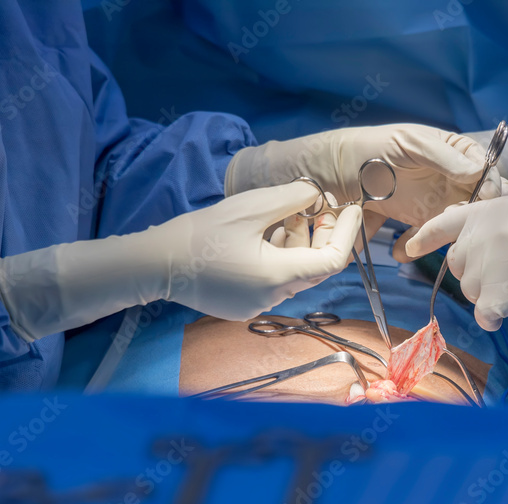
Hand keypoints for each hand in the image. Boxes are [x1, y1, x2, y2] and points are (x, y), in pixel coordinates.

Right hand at [159, 182, 362, 319]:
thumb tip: (317, 192)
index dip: (348, 232)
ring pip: (295, 272)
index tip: (353, 209)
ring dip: (300, 243)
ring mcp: (259, 305)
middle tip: (320, 204)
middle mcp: (274, 297)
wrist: (154, 264)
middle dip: (323, 234)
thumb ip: (290, 199)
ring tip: (292, 213)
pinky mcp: (244, 305)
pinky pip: (276, 280)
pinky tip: (270, 233)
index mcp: (280, 276)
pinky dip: (281, 256)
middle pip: (315, 266)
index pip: (334, 259)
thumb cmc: (199, 235)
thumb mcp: (249, 208)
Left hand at [225, 124, 507, 228]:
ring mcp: (428, 203)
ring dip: (444, 237)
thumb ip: (440, 156)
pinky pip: (423, 240)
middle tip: (457, 228)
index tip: (485, 202)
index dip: (491, 187)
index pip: (484, 171)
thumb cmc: (364, 148)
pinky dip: (416, 248)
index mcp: (450, 154)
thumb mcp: (405, 143)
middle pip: (473, 202)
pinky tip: (404, 251)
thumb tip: (477, 171)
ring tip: (428, 241)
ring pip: (451, 225)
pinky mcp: (407, 223)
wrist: (323, 174)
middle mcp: (444, 179)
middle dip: (469, 219)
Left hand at [406, 192, 507, 330]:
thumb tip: (486, 244)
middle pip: (459, 265)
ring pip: (472, 291)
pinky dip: (495, 319)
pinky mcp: (503, 296)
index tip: (408, 248)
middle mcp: (483, 235)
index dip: (425, 238)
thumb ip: (504, 225)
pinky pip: (485, 315)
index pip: (445, 223)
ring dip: (491, 295)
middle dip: (478, 274)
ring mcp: (490, 266)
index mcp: (492, 209)